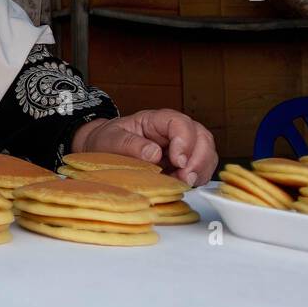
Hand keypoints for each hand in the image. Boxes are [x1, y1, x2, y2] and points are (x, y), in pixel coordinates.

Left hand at [72, 109, 217, 186]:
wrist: (101, 151)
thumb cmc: (106, 142)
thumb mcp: (110, 140)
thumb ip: (130, 144)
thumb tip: (154, 153)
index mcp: (156, 120)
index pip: (180, 123)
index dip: (184, 141)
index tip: (178, 160)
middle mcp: (174, 132)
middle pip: (201, 137)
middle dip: (199, 158)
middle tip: (185, 177)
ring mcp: (181, 147)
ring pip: (207, 152)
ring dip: (201, 170)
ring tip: (185, 184)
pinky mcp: (183, 163)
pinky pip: (202, 167)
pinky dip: (199, 177)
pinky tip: (185, 185)